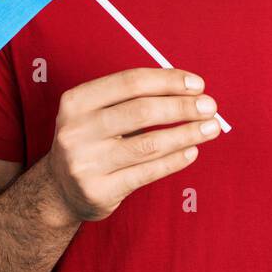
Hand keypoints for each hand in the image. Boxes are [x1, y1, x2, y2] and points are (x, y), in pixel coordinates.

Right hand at [44, 67, 220, 221]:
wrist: (61, 190)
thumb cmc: (93, 141)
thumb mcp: (98, 112)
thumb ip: (134, 98)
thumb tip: (190, 90)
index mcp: (76, 101)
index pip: (130, 82)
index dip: (168, 81)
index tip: (197, 84)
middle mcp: (76, 130)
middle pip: (142, 111)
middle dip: (182, 107)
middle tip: (210, 107)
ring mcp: (85, 163)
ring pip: (148, 144)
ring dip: (186, 134)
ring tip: (211, 128)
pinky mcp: (99, 190)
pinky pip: (146, 172)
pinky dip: (174, 160)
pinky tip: (192, 152)